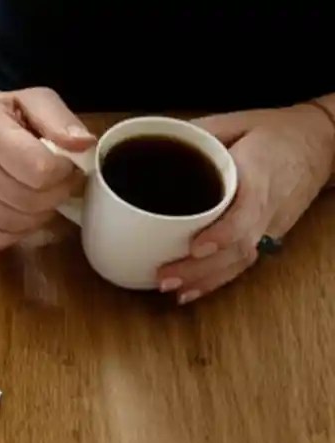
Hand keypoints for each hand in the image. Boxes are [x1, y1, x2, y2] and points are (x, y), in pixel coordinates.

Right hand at [0, 86, 93, 251]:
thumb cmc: (1, 113)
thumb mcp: (34, 100)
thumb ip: (61, 121)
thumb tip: (85, 146)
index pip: (40, 170)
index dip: (64, 172)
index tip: (67, 164)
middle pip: (30, 201)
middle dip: (57, 194)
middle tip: (60, 182)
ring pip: (15, 224)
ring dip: (40, 215)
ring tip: (43, 195)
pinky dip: (16, 233)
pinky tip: (23, 213)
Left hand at [157, 105, 334, 303]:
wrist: (321, 143)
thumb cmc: (278, 131)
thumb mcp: (238, 121)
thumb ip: (200, 132)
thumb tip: (155, 141)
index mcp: (259, 173)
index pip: (247, 209)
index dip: (224, 232)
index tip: (196, 246)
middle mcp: (267, 205)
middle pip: (239, 245)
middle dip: (201, 267)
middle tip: (164, 277)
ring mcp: (271, 223)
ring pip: (242, 260)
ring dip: (205, 279)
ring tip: (171, 289)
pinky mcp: (269, 234)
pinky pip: (245, 263)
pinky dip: (218, 281)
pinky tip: (191, 292)